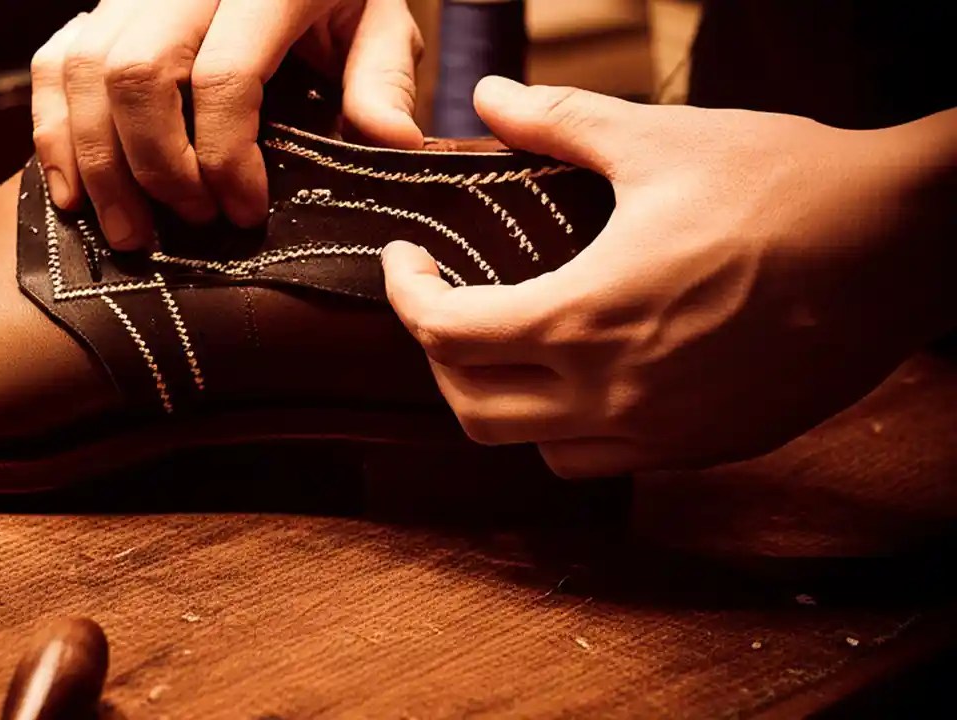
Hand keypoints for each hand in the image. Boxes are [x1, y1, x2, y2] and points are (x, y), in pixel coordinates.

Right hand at [30, 0, 423, 249]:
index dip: (225, 158)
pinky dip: (53, 131)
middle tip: (188, 225)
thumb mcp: (378, 23)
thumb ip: (382, 81)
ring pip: (84, 70)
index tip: (244, 212)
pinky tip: (72, 193)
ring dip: (98, 164)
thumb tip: (394, 147)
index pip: (225, 75)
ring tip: (130, 232)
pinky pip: (55, 60)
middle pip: (137, 75)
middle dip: (154, 168)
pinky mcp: (105, 5)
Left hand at [383, 77, 955, 477]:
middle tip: (445, 305)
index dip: (405, 296)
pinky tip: (589, 376)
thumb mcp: (659, 141)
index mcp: (585, 318)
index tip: (409, 264)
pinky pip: (608, 461)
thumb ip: (559, 123)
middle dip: (439, 359)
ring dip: (502, 403)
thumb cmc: (789, 187)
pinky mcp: (708, 447)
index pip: (444, 335)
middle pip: (470, 410)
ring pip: (535, 451)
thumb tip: (490, 101)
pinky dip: (572, 429)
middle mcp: (613, 396)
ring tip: (510, 347)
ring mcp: (663, 434)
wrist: (904, 244)